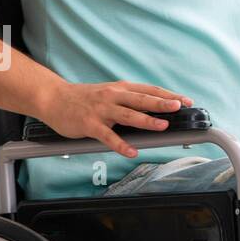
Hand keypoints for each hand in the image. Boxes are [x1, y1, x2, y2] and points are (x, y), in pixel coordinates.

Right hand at [38, 80, 193, 159]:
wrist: (54, 98)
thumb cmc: (84, 99)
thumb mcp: (110, 93)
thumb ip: (129, 100)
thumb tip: (153, 110)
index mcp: (121, 89)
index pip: (149, 90)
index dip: (168, 95)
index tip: (186, 100)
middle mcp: (113, 96)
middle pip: (141, 99)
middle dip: (161, 103)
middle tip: (178, 107)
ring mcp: (102, 110)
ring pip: (128, 115)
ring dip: (146, 121)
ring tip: (162, 126)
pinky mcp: (90, 124)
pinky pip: (108, 136)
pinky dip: (121, 144)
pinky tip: (132, 151)